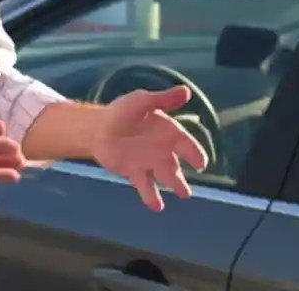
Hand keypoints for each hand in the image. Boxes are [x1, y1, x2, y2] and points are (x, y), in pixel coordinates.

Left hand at [91, 86, 209, 211]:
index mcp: (167, 131)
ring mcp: (149, 162)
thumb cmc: (121, 112)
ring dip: (174, 186)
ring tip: (183, 194)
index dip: (194, 153)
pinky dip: (151, 196)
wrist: (97, 128)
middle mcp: (162, 149)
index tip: (200, 163)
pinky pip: (146, 186)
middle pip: (176, 166)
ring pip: (165, 177)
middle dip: (182, 178)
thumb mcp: (141, 101)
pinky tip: (157, 206)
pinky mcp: (135, 172)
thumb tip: (186, 91)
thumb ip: (163, 99)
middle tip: (188, 190)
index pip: (186, 144)